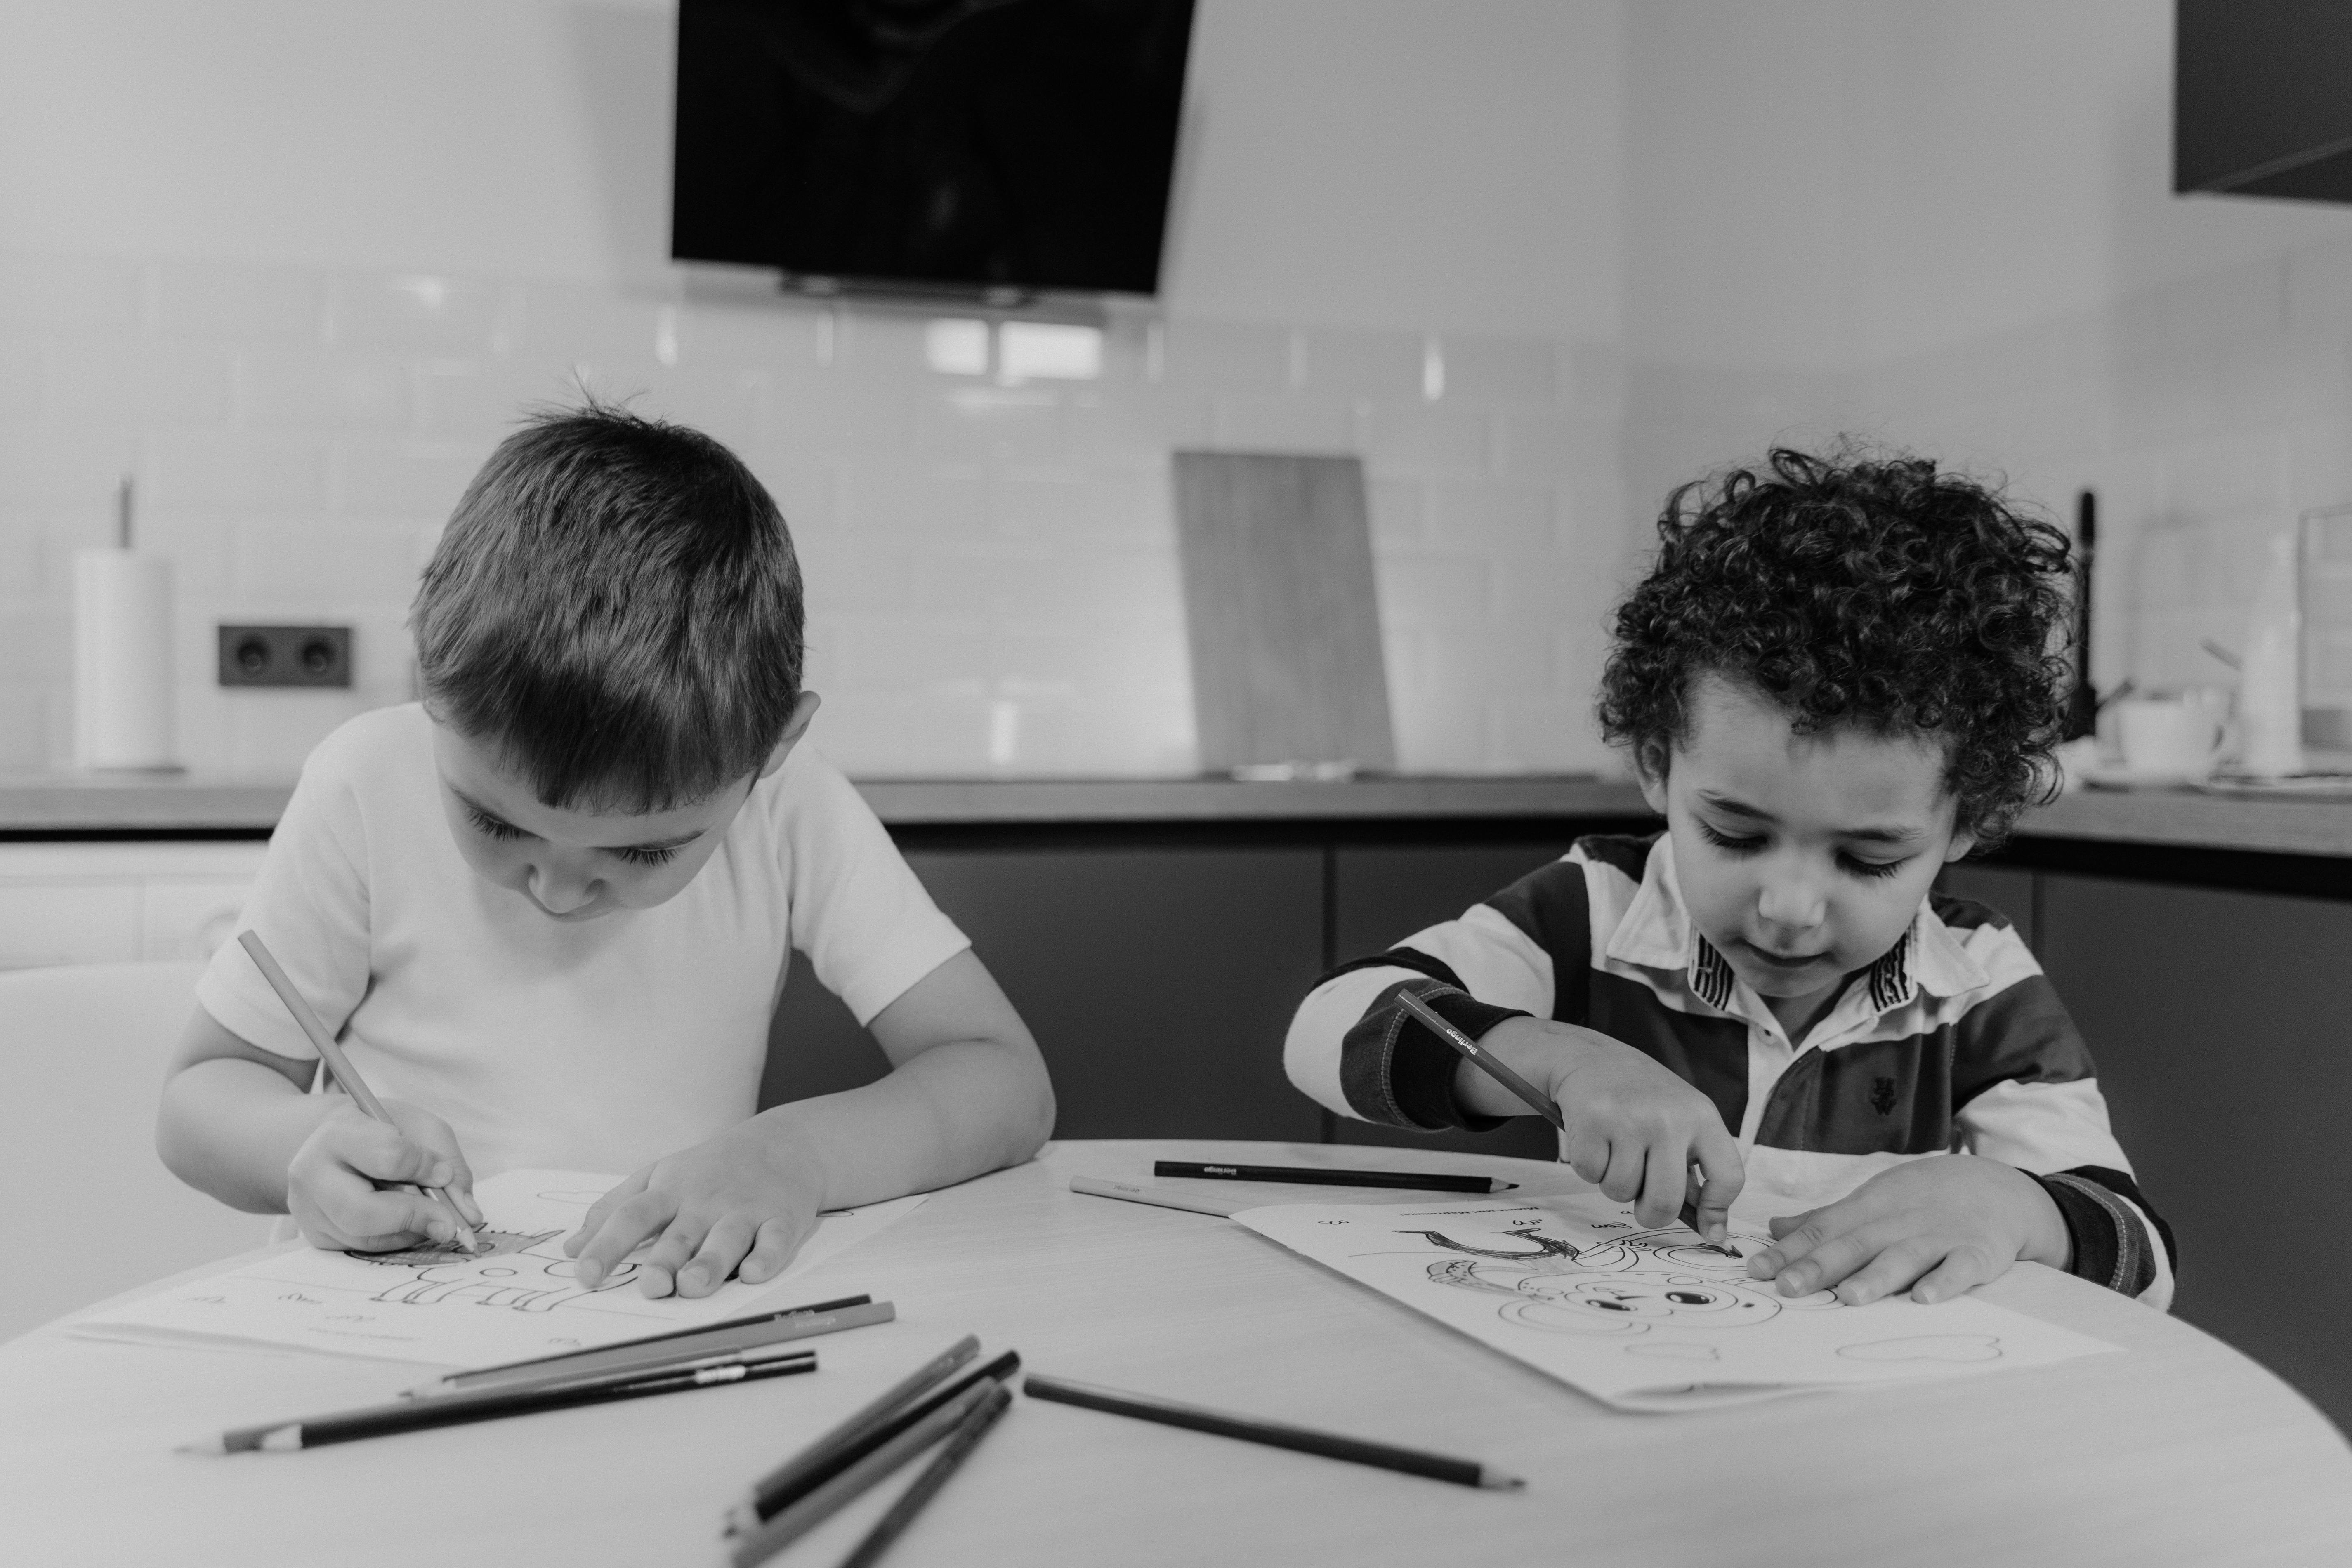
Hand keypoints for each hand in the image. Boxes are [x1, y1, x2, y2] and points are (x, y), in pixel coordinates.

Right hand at [286, 1099, 482, 1251]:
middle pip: (361, 1212)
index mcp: (339, 1132)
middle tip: (449, 1224)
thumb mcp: (422, 1128)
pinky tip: (403, 1220)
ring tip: (427, 1214)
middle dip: (414, 1218)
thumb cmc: (384, 1130)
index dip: (424, 1168)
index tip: (443, 1174)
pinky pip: (362, 1249)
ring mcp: (307, 1209)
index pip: (387, 1157)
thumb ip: (450, 1164)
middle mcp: (311, 1173)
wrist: (337, 1141)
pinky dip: (394, 1240)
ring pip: (365, 1237)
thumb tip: (469, 1216)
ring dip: (408, 1232)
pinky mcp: (316, 1236)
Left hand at [563, 1117, 821, 1298]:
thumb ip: (614, 1210)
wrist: (783, 1143)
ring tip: (692, 1285)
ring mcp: (745, 1209)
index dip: (607, 1245)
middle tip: (650, 1286)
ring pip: (725, 1239)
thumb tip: (570, 1249)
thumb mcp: (659, 1176)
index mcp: (670, 1191)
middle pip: (679, 1234)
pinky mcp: (782, 1219)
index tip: (584, 1275)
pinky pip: (775, 1240)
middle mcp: (705, 1201)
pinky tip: (754, 1273)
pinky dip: (767, 1256)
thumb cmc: (709, 1168)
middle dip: (663, 1261)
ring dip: (709, 1264)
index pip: (632, 1216)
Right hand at [1465, 1018, 1744, 1238]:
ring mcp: (1630, 1119)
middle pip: (1665, 1201)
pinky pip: (1590, 1174)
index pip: (1729, 1177)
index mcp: (1702, 1117)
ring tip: (1615, 1151)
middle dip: (1650, 1212)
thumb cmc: (1641, 1100)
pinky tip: (1596, 1140)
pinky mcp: (1591, 1120)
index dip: (1718, 1210)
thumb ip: (1697, 1171)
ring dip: (1614, 1182)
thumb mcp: (1682, 1122)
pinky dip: (1589, 1167)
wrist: (1591, 1058)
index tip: (1707, 1229)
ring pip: (1621, 1191)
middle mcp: (1669, 1118)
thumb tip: (1713, 1233)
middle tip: (1641, 1198)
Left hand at [1746, 1155, 2070, 1304]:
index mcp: (1872, 1206)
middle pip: (1856, 1243)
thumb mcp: (1876, 1200)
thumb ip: (1828, 1219)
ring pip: (1904, 1256)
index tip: (1757, 1270)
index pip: (1824, 1228)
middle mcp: (1901, 1220)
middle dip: (1820, 1265)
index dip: (1790, 1250)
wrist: (2002, 1189)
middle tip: (1788, 1287)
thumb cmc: (1927, 1199)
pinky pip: (1961, 1268)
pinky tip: (1925, 1299)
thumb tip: (1776, 1230)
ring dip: (1876, 1277)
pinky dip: (1944, 1282)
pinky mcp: (1979, 1252)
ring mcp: (1941, 1236)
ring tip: (1849, 1297)